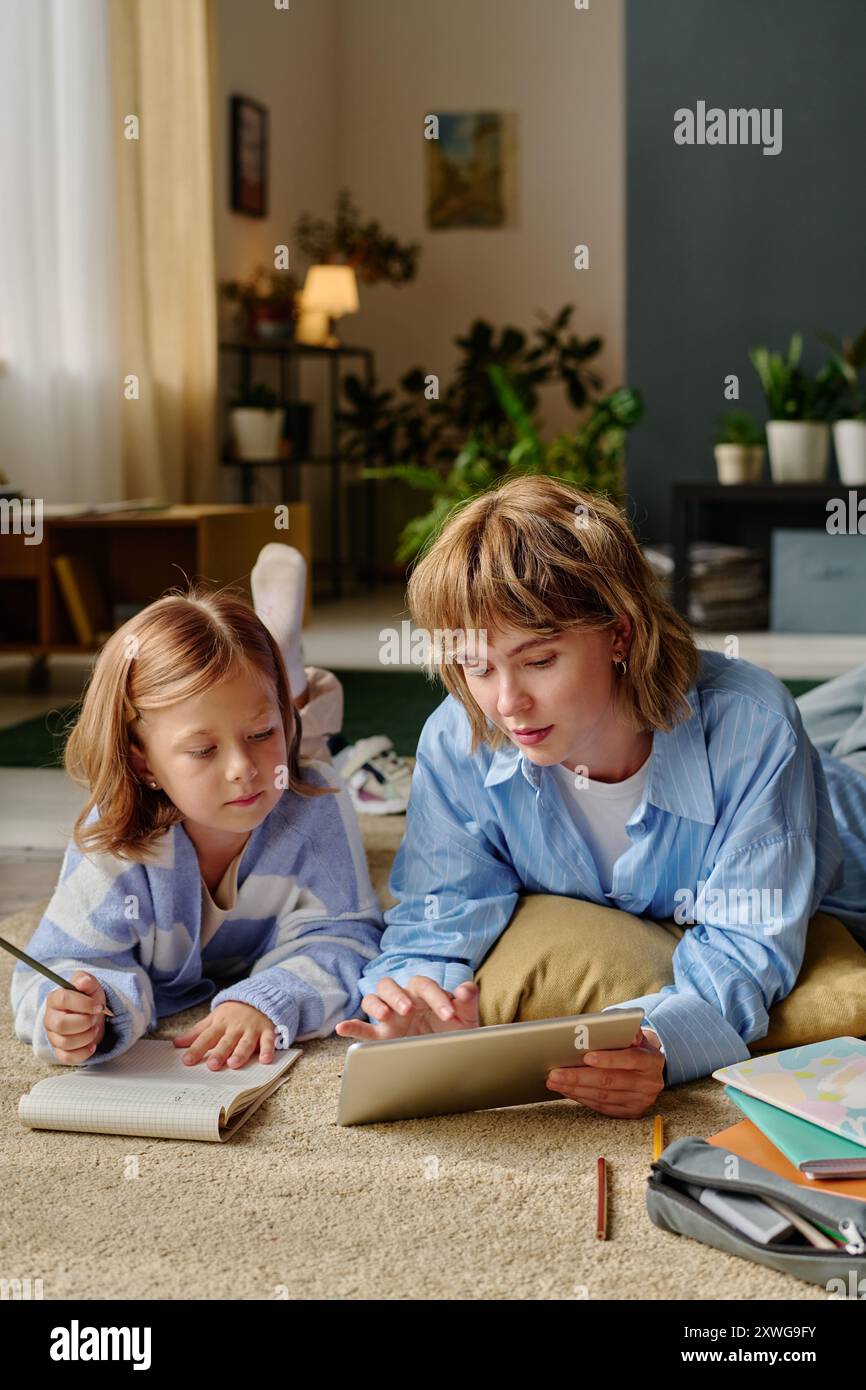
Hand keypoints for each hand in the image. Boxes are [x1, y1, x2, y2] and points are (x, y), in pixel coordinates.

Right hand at [44, 971, 107, 1064]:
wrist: (92, 1015)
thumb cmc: (88, 1000)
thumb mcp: (91, 986)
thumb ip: (86, 981)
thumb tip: (83, 981)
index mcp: (55, 999)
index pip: (63, 999)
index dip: (84, 1004)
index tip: (99, 1006)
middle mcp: (50, 1018)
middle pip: (61, 1024)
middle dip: (84, 1022)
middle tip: (94, 1018)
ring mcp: (53, 1036)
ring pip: (65, 1042)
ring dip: (87, 1036)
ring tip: (94, 1029)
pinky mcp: (59, 1051)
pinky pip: (67, 1057)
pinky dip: (84, 1052)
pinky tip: (92, 1044)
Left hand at [172, 1002, 277, 1068]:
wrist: (259, 997)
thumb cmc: (234, 1012)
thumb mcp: (214, 1018)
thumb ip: (196, 1032)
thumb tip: (176, 1044)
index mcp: (220, 1024)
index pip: (206, 1037)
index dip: (196, 1049)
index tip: (186, 1061)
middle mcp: (236, 1027)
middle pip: (226, 1041)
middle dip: (219, 1053)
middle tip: (212, 1065)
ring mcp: (252, 1029)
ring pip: (246, 1042)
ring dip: (240, 1053)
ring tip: (233, 1064)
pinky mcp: (267, 1030)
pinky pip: (269, 1040)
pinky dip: (268, 1049)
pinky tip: (265, 1060)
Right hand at [335, 976, 479, 1040]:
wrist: (452, 1051)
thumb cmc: (457, 1029)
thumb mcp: (466, 1016)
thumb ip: (468, 1000)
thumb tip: (465, 989)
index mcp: (423, 992)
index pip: (424, 985)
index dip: (436, 997)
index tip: (448, 1014)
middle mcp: (403, 1000)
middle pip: (389, 985)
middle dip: (397, 995)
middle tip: (409, 1010)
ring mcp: (389, 1017)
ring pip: (372, 999)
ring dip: (377, 1005)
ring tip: (385, 1016)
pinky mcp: (380, 1036)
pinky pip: (361, 1027)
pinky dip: (350, 1026)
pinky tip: (341, 1028)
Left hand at [545, 1026, 664, 1118]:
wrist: (650, 1069)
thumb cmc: (633, 1047)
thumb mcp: (634, 1034)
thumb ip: (623, 1027)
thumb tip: (612, 1027)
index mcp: (651, 1060)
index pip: (630, 1058)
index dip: (609, 1059)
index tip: (586, 1057)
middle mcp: (649, 1083)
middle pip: (610, 1081)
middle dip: (579, 1077)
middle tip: (555, 1073)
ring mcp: (641, 1101)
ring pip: (603, 1097)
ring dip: (575, 1090)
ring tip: (554, 1082)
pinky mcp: (631, 1113)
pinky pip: (602, 1108)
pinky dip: (582, 1098)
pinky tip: (567, 1091)